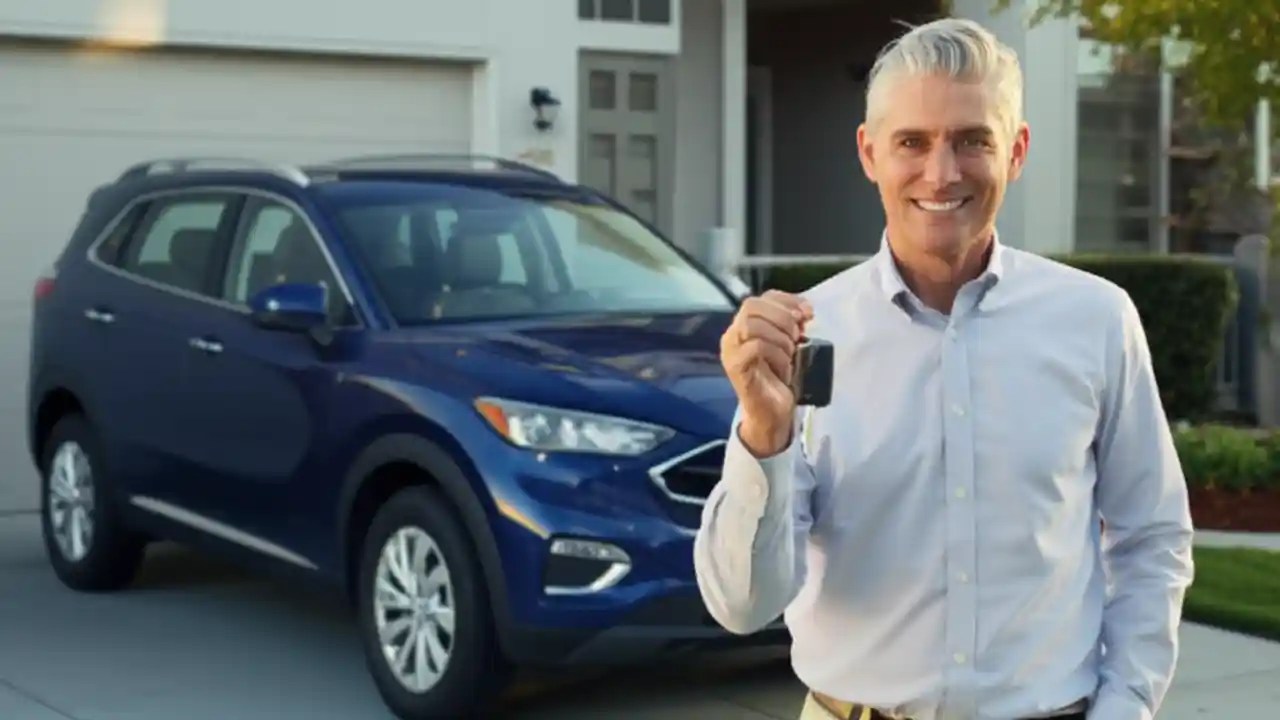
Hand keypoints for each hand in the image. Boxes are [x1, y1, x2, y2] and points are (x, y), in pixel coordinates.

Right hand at [720, 290, 813, 456]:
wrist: (771, 413)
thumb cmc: (779, 378)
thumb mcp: (789, 345)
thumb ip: (792, 326)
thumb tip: (806, 312)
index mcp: (745, 324)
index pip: (762, 297)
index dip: (787, 300)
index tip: (808, 314)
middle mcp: (732, 333)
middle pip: (752, 305)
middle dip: (782, 317)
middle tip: (798, 336)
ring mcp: (730, 350)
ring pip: (752, 325)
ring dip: (780, 337)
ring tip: (790, 354)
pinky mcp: (734, 367)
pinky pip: (755, 347)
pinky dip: (776, 354)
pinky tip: (784, 366)